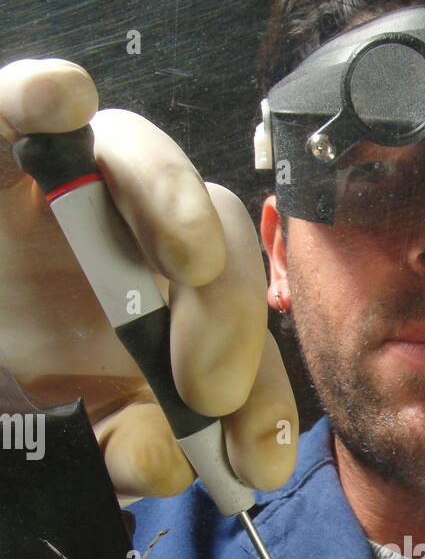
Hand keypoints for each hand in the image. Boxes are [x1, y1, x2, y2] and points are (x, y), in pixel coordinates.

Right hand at [0, 58, 297, 499]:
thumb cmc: (20, 383)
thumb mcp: (81, 433)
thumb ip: (130, 448)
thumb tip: (167, 462)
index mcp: (168, 300)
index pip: (241, 328)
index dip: (265, 392)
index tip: (261, 460)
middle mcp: (132, 229)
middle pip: (216, 238)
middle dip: (233, 318)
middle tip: (210, 393)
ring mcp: (67, 178)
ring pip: (143, 156)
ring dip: (178, 204)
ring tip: (194, 265)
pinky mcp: (2, 144)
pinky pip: (19, 103)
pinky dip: (41, 96)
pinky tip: (62, 101)